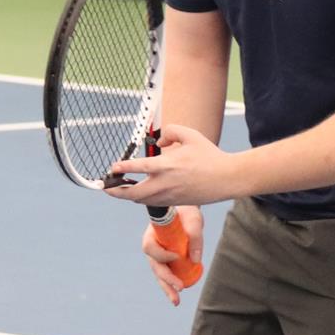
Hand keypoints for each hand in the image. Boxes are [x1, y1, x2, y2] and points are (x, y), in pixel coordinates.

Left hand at [105, 123, 236, 207]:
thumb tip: (158, 143)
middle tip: (107, 188)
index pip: (139, 167)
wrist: (227, 178)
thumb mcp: (190, 135)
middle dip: (116, 192)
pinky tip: (140, 193)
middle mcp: (166, 183)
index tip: (112, 168)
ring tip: (120, 190)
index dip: (123, 168)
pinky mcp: (176, 202)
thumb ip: (170, 132)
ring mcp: (170, 195)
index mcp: (168, 165)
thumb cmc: (209, 155)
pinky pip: (153, 202)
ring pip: (142, 200)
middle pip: (134, 194)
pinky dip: (143, 198)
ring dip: (129, 196)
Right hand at [142, 206, 204, 305]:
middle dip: (166, 279)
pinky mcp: (167, 262)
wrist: (187, 212)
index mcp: (152, 233)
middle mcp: (152, 247)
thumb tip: (195, 260)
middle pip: (155, 266)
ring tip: (176, 302)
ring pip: (160, 275)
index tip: (177, 257)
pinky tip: (178, 296)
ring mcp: (158, 256)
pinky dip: (172, 286)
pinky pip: (168, 275)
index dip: (162, 255)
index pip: (150, 248)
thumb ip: (195, 236)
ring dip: (168, 288)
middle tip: (179, 287)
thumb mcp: (194, 219)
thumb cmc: (187, 212)